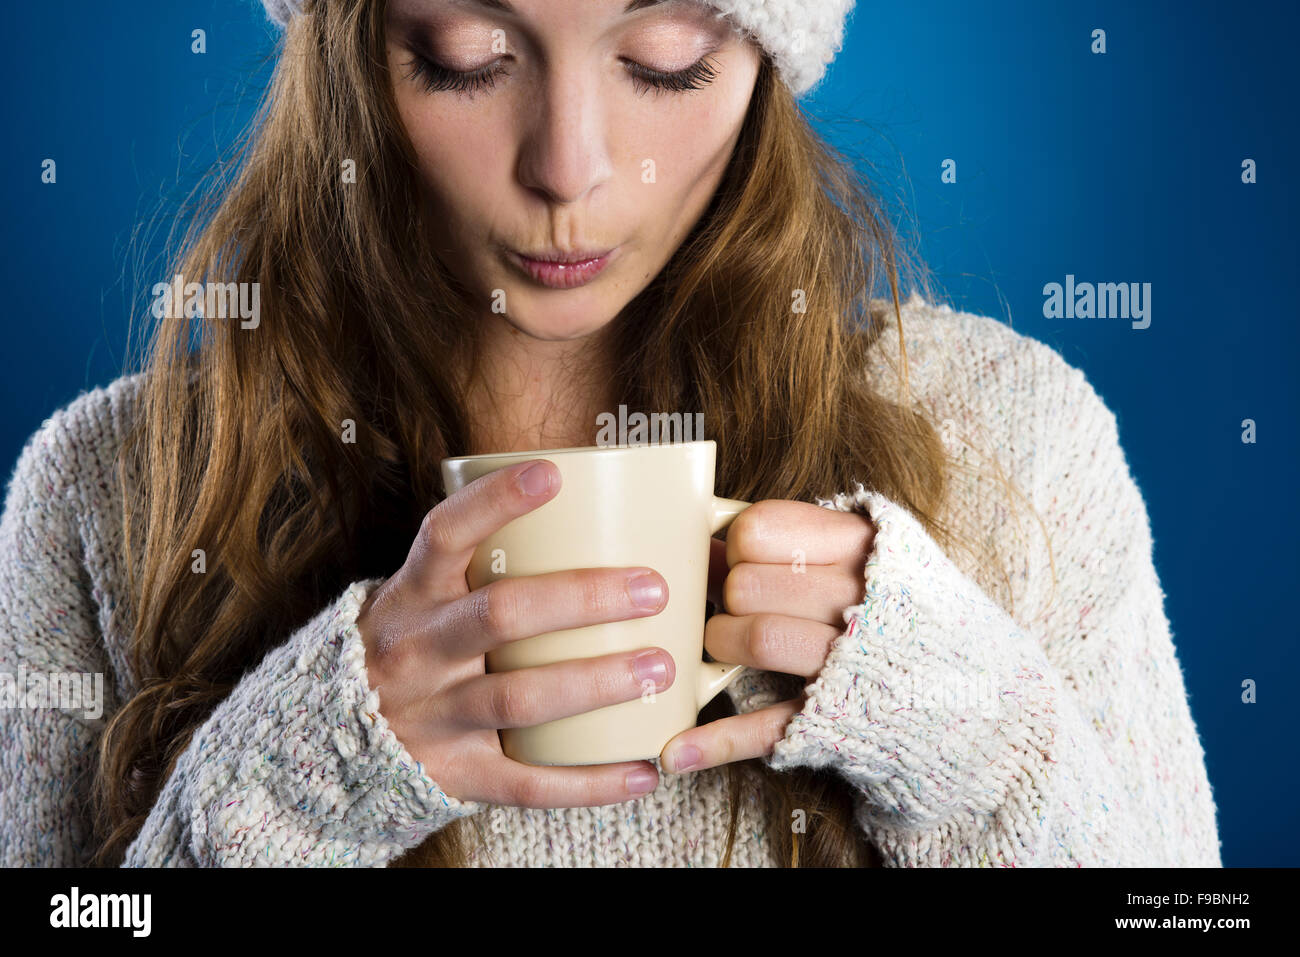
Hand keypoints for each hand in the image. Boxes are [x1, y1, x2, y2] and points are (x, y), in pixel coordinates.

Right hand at [356, 459, 675, 807]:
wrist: (332, 739)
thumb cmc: (415, 645)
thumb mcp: (425, 597)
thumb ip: (484, 563)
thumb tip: (593, 511)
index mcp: (413, 594)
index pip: (444, 534)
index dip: (495, 501)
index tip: (555, 472)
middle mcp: (416, 650)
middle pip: (502, 614)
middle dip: (583, 597)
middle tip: (653, 589)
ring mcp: (433, 716)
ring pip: (520, 697)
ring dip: (597, 682)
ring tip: (660, 668)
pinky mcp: (454, 773)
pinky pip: (526, 783)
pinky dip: (589, 782)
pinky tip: (644, 772)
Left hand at [659, 499, 875, 773]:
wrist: (979, 694)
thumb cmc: (902, 611)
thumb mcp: (866, 558)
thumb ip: (793, 542)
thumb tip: (708, 547)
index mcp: (864, 549)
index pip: (760, 529)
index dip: (737, 545)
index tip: (744, 558)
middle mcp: (862, 603)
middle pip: (748, 585)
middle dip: (727, 596)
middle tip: (736, 605)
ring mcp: (851, 666)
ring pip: (757, 638)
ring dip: (721, 642)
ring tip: (725, 644)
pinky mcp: (838, 724)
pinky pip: (768, 727)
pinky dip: (718, 741)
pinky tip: (678, 748)